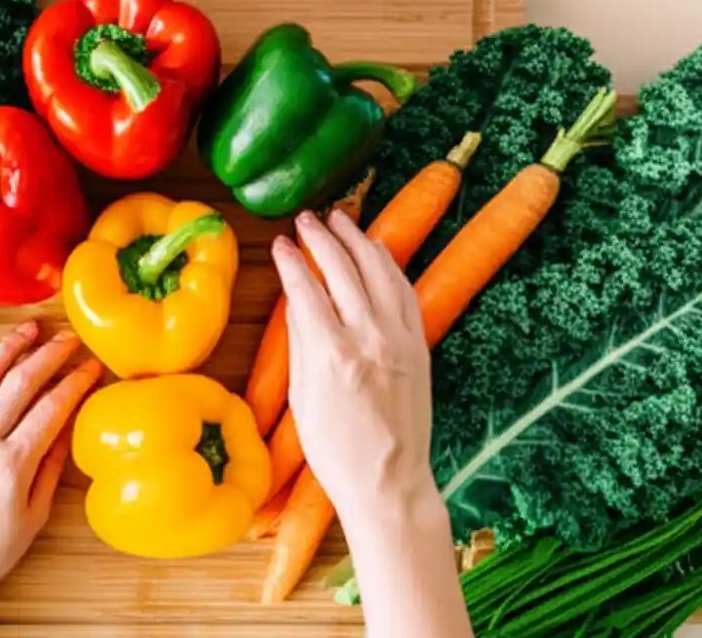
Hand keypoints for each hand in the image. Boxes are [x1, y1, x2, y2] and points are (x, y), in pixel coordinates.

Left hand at [0, 323, 101, 637]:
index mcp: (11, 466)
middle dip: (47, 355)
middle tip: (67, 339)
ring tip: (29, 328)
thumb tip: (67, 429)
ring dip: (8, 348)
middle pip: (19, 384)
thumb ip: (51, 468)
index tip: (90, 367)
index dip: (74, 383)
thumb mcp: (33, 517)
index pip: (50, 409)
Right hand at [271, 209, 434, 521]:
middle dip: (322, 238)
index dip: (291, 260)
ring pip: (380, 271)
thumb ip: (300, 343)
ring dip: (358, 240)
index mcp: (331, 354)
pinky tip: (376, 251)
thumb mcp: (302, 398)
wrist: (388, 482)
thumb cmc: (335, 451)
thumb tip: (296, 300)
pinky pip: (405, 292)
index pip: (306, 288)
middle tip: (306, 219)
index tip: (280, 242)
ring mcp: (400, 340)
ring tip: (341, 220)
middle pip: (343, 269)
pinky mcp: (421, 346)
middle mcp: (369, 338)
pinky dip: (388, 265)